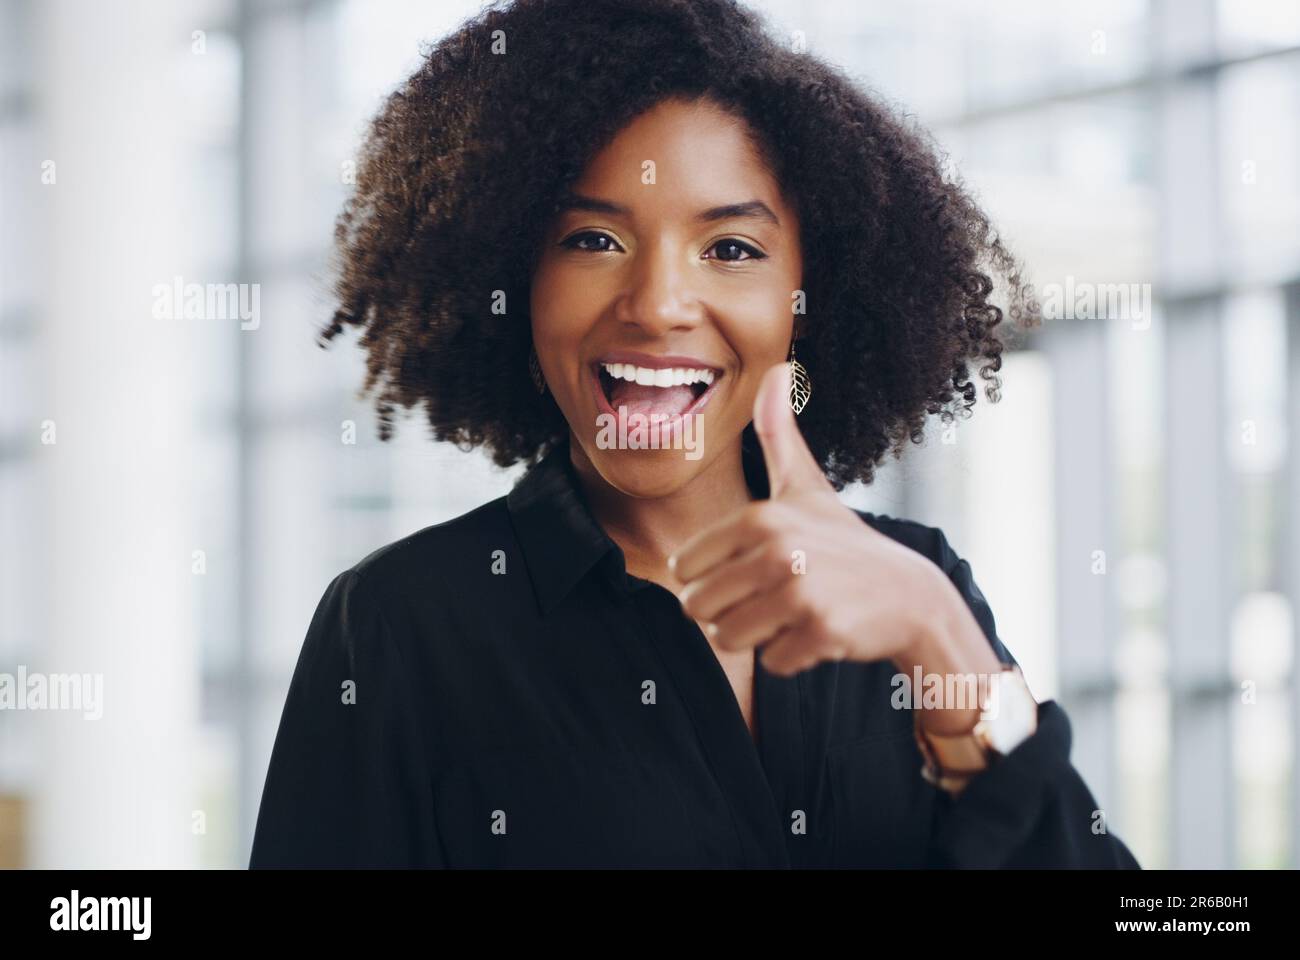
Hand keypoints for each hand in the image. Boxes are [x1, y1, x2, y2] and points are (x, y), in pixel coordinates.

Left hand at [668, 362, 1000, 727]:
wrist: (911, 596)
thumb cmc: (845, 542)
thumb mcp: (807, 485)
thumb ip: (778, 434)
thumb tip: (777, 368)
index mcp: (760, 517)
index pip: (684, 568)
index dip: (712, 579)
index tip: (752, 571)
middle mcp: (778, 550)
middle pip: (698, 607)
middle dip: (729, 612)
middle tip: (772, 600)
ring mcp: (800, 592)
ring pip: (727, 639)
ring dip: (756, 637)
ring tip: (792, 615)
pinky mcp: (821, 632)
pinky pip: (770, 663)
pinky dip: (791, 657)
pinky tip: (819, 632)